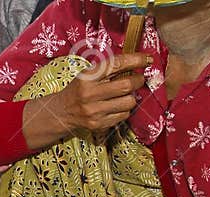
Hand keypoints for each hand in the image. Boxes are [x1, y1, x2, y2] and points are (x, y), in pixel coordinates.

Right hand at [23, 53, 149, 149]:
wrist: (62, 112)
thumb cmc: (79, 89)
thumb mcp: (88, 74)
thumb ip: (109, 69)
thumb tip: (139, 63)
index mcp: (87, 77)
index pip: (117, 64)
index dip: (136, 60)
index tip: (147, 59)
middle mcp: (90, 94)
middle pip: (127, 85)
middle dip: (138, 80)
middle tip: (138, 78)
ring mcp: (94, 111)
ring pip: (129, 102)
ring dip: (132, 96)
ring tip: (125, 94)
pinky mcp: (98, 124)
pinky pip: (124, 115)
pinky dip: (125, 109)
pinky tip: (117, 106)